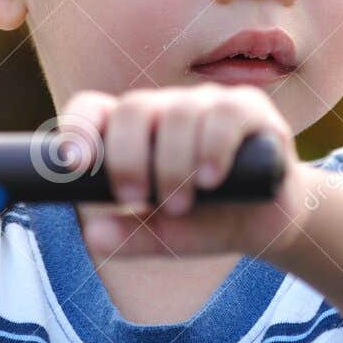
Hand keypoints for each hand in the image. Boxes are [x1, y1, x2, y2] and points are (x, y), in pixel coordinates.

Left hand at [56, 85, 302, 258]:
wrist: (268, 225)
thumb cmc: (207, 222)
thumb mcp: (164, 238)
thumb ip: (130, 237)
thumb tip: (92, 234)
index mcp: (136, 133)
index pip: (94, 109)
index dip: (78, 128)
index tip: (74, 163)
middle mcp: (168, 110)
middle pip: (133, 107)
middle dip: (128, 157)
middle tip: (135, 200)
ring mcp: (209, 104)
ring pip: (179, 112)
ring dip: (174, 164)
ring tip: (182, 204)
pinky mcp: (250, 109)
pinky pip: (225, 113)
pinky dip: (213, 148)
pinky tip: (211, 179)